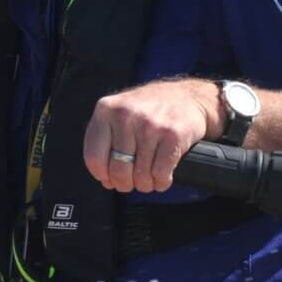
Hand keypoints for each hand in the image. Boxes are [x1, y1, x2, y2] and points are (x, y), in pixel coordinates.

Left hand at [82, 78, 220, 193]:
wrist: (188, 96)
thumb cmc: (148, 111)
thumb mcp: (118, 114)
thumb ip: (105, 142)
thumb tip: (107, 180)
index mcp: (106, 110)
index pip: (93, 158)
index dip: (103, 176)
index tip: (111, 178)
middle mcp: (126, 115)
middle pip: (118, 170)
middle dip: (125, 184)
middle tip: (132, 182)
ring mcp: (150, 125)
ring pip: (141, 175)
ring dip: (145, 184)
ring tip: (148, 178)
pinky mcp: (173, 135)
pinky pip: (161, 173)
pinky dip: (161, 182)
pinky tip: (162, 177)